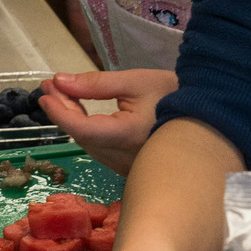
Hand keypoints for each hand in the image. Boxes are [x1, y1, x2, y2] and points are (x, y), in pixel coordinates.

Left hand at [37, 70, 177, 177]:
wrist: (207, 116)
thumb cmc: (173, 94)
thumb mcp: (135, 81)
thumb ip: (96, 84)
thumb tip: (60, 81)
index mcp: (126, 137)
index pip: (81, 129)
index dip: (59, 112)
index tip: (44, 92)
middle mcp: (123, 159)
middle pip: (83, 137)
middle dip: (63, 111)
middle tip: (51, 86)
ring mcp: (126, 167)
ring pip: (89, 145)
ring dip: (73, 120)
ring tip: (61, 94)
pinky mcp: (129, 168)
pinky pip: (100, 149)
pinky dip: (87, 130)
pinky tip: (81, 112)